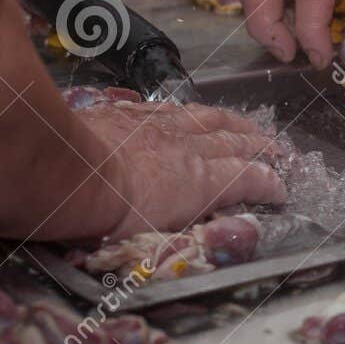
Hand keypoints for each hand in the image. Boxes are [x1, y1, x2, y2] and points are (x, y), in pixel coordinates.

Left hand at [74, 102, 286, 237]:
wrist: (63, 171)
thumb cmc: (105, 216)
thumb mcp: (156, 237)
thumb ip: (188, 226)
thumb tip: (211, 226)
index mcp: (201, 181)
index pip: (247, 178)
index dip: (269, 183)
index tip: (281, 189)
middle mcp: (190, 148)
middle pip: (236, 142)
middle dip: (262, 147)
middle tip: (278, 151)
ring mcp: (160, 125)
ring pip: (210, 118)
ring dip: (236, 123)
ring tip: (249, 127)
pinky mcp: (131, 113)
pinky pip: (171, 107)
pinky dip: (191, 111)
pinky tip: (193, 112)